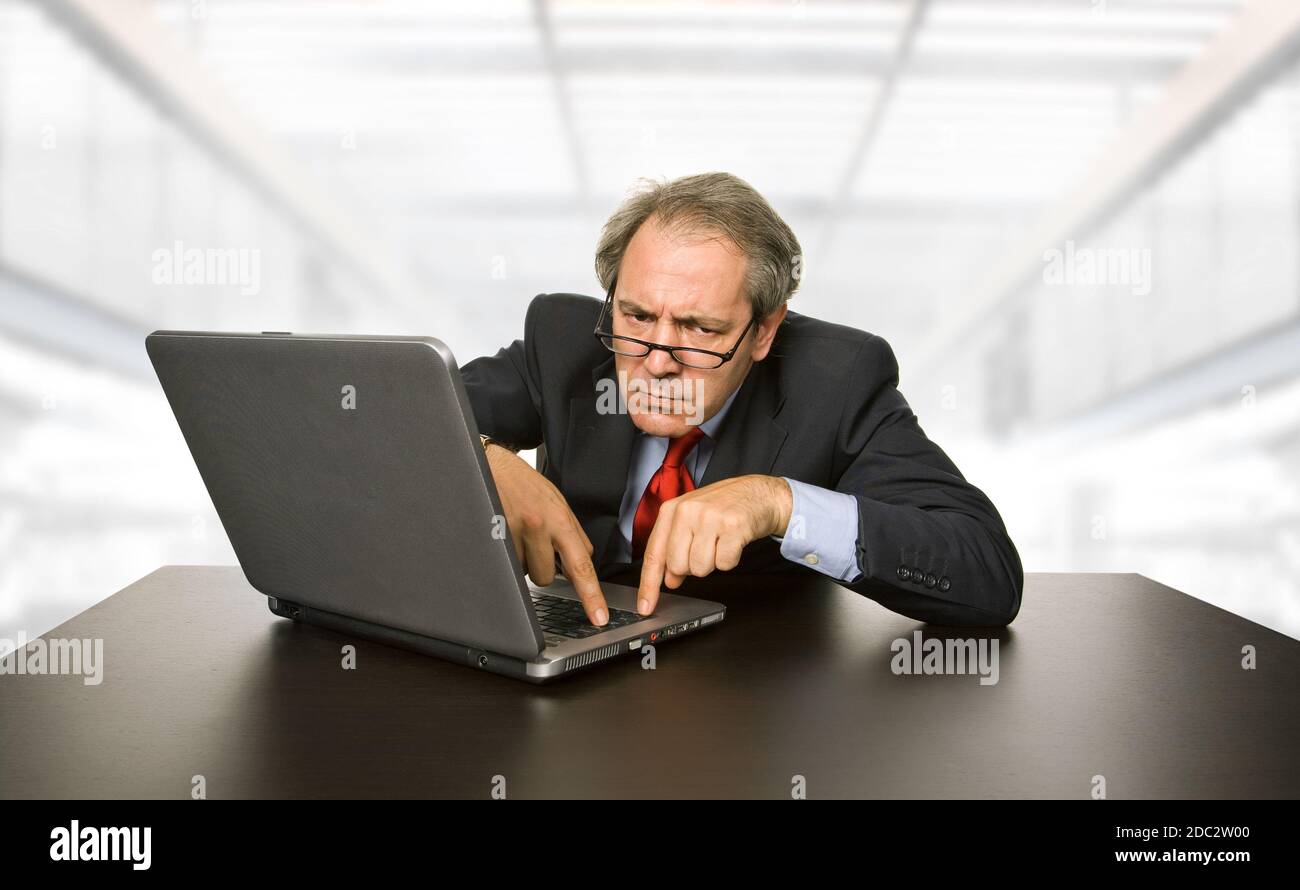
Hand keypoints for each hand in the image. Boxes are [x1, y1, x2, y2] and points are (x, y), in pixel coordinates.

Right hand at [484, 444, 608, 625]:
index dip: (591, 595)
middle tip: (536, 545)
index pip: (581, 566)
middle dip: (544, 569)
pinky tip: (507, 534)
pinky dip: (510, 555)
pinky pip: (508, 564)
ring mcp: (515, 533)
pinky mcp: (495, 537)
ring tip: (520, 534)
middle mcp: (539, 527)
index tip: (598, 616)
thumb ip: (571, 535)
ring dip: (525, 561)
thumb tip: (581, 565)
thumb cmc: (526, 485)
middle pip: (547, 576)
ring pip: (525, 572)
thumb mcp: (557, 504)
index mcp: (560, 520)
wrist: (494, 465)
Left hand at [636, 474, 791, 615]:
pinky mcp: (733, 526)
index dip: (649, 584)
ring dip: (713, 562)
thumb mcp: (692, 521)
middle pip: (677, 566)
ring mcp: (710, 517)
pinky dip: (730, 560)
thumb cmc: (724, 507)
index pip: (654, 554)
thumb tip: (668, 579)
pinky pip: (724, 564)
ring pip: (700, 568)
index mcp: (672, 510)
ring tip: (720, 542)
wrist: (760, 493)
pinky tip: (733, 542)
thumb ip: (675, 547)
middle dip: (692, 566)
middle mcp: (688, 511)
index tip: (645, 606)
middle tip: (706, 548)